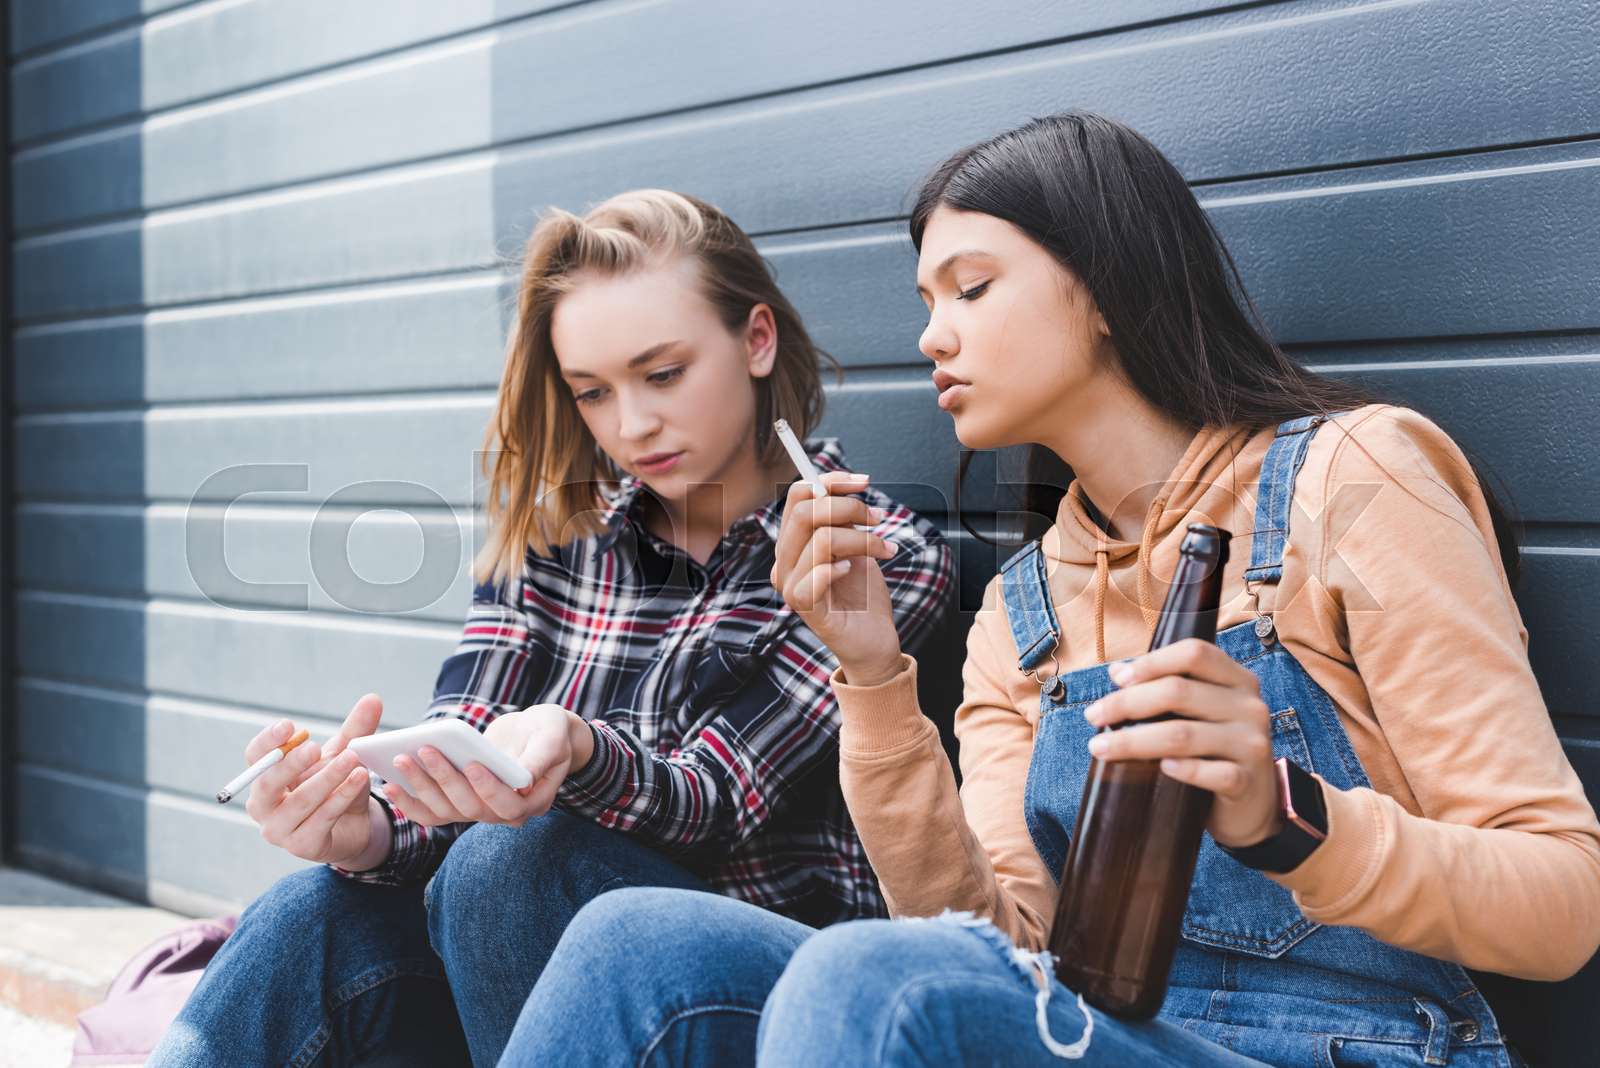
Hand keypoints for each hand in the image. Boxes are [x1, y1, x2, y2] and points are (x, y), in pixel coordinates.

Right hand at [244, 694, 385, 867]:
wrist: (352, 827)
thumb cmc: (336, 786)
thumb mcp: (345, 754)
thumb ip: (356, 729)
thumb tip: (373, 698)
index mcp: (264, 777)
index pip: (255, 756)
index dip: (269, 741)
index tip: (289, 726)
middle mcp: (263, 805)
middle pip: (268, 782)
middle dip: (292, 764)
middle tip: (315, 748)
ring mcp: (279, 829)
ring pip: (300, 801)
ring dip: (327, 779)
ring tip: (353, 759)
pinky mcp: (301, 846)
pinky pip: (322, 818)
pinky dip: (342, 797)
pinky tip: (359, 779)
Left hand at [380, 704, 592, 828]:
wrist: (539, 735)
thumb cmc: (549, 732)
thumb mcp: (553, 736)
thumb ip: (542, 756)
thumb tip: (524, 777)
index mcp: (532, 801)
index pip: (508, 804)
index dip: (489, 788)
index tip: (472, 763)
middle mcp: (505, 813)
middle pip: (470, 809)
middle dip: (445, 780)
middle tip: (424, 750)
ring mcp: (480, 810)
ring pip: (447, 811)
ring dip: (421, 788)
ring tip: (401, 759)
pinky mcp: (461, 802)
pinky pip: (432, 812)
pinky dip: (410, 802)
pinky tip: (390, 784)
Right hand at [770, 470, 902, 685]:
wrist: (874, 639)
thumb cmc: (863, 594)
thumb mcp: (854, 546)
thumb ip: (841, 519)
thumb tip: (841, 485)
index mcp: (793, 544)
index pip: (797, 498)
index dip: (829, 482)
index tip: (864, 483)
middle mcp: (785, 563)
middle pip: (804, 513)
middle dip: (848, 509)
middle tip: (877, 520)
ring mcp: (792, 587)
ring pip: (820, 540)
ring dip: (862, 539)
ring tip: (884, 548)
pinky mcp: (807, 610)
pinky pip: (815, 577)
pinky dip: (838, 567)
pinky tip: (853, 570)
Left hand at [1081, 639, 1280, 848]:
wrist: (1252, 805)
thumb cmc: (1215, 751)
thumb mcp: (1198, 714)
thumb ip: (1165, 688)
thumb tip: (1117, 671)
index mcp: (1237, 680)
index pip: (1194, 653)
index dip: (1151, 662)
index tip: (1117, 680)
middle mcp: (1250, 706)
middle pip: (1178, 692)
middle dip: (1127, 703)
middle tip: (1093, 716)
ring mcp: (1252, 744)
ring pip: (1183, 734)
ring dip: (1133, 741)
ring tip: (1100, 747)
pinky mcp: (1248, 780)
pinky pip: (1209, 772)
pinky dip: (1180, 769)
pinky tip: (1159, 769)